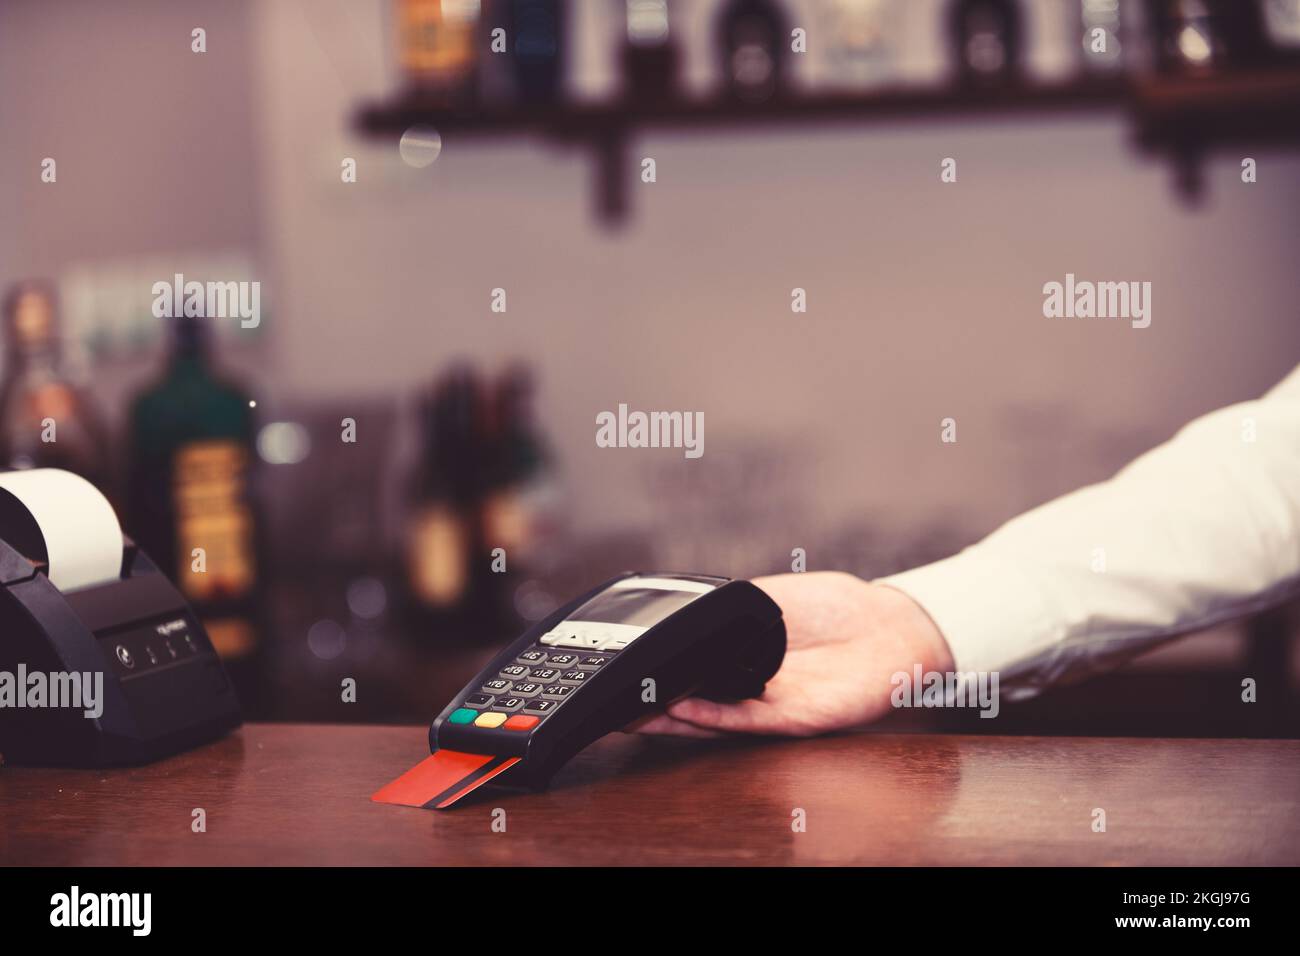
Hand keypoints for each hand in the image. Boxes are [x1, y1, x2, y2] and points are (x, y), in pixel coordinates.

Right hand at [635, 571, 953, 736]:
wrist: (890, 624)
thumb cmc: (838, 609)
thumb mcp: (769, 599)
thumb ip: (730, 609)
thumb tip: (685, 608)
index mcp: (746, 658)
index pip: (693, 671)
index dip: (658, 675)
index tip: (623, 671)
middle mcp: (754, 687)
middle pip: (693, 702)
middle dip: (652, 705)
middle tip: (614, 704)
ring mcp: (772, 704)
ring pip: (712, 719)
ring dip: (672, 718)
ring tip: (634, 712)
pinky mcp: (794, 717)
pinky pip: (746, 721)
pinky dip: (712, 715)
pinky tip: (683, 707)